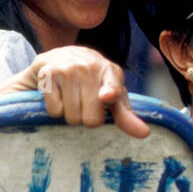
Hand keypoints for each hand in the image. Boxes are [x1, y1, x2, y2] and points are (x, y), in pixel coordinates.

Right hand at [21, 47, 150, 137]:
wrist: (60, 58)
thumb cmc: (93, 83)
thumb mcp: (113, 96)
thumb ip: (126, 115)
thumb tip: (145, 133)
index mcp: (111, 72)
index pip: (112, 86)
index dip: (110, 93)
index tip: (106, 96)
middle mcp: (90, 67)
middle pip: (91, 119)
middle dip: (87, 118)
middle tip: (84, 103)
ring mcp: (68, 69)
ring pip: (72, 117)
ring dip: (71, 114)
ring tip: (70, 98)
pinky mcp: (47, 74)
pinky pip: (55, 111)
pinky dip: (55, 109)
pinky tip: (57, 95)